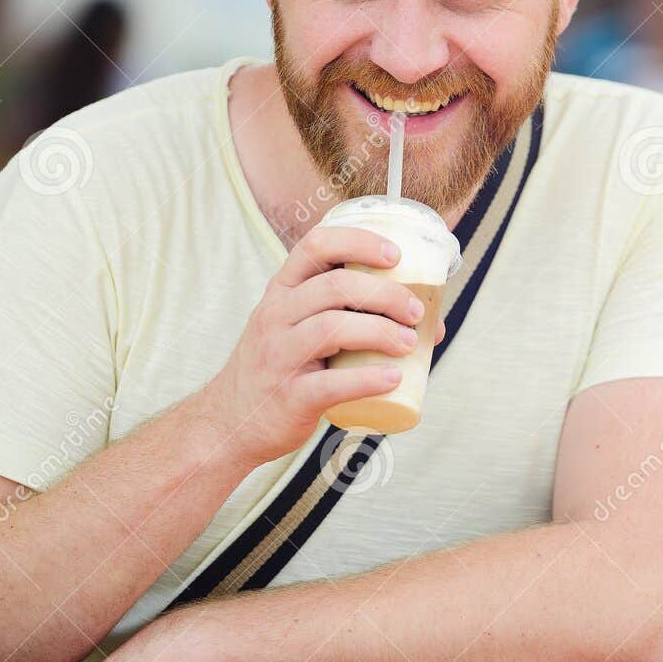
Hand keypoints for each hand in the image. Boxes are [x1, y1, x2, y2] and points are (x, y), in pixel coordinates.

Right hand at [191, 225, 442, 469]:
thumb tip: (430, 325)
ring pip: (332, 328)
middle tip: (415, 311)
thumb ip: (351, 314)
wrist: (232, 420)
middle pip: (336, 286)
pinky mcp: (288, 396)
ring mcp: (279, 355)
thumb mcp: (299, 326)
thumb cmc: (283, 366)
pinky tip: (394, 378)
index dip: (359, 242)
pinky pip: (331, 384)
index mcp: (283, 289)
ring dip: (381, 332)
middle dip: (386, 294)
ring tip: (410, 343)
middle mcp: (276, 315)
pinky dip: (368, 379)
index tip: (396, 255)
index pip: (316, 245)